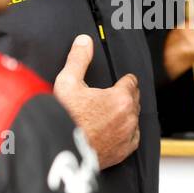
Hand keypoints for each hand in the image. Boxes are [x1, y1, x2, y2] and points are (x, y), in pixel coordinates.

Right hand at [52, 35, 139, 168]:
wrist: (59, 149)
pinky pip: (132, 137)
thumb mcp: (67, 83)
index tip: (121, 80)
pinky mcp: (125, 151)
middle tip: (111, 95)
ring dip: (126, 114)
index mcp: (120, 99)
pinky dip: (126, 132)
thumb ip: (78, 60)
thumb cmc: (63, 117)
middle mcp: (129, 117)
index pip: (131, 82)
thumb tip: (84, 41)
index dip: (125, 80)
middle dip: (125, 96)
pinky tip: (113, 130)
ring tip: (109, 112)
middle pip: (134, 100)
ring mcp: (128, 136)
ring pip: (134, 119)